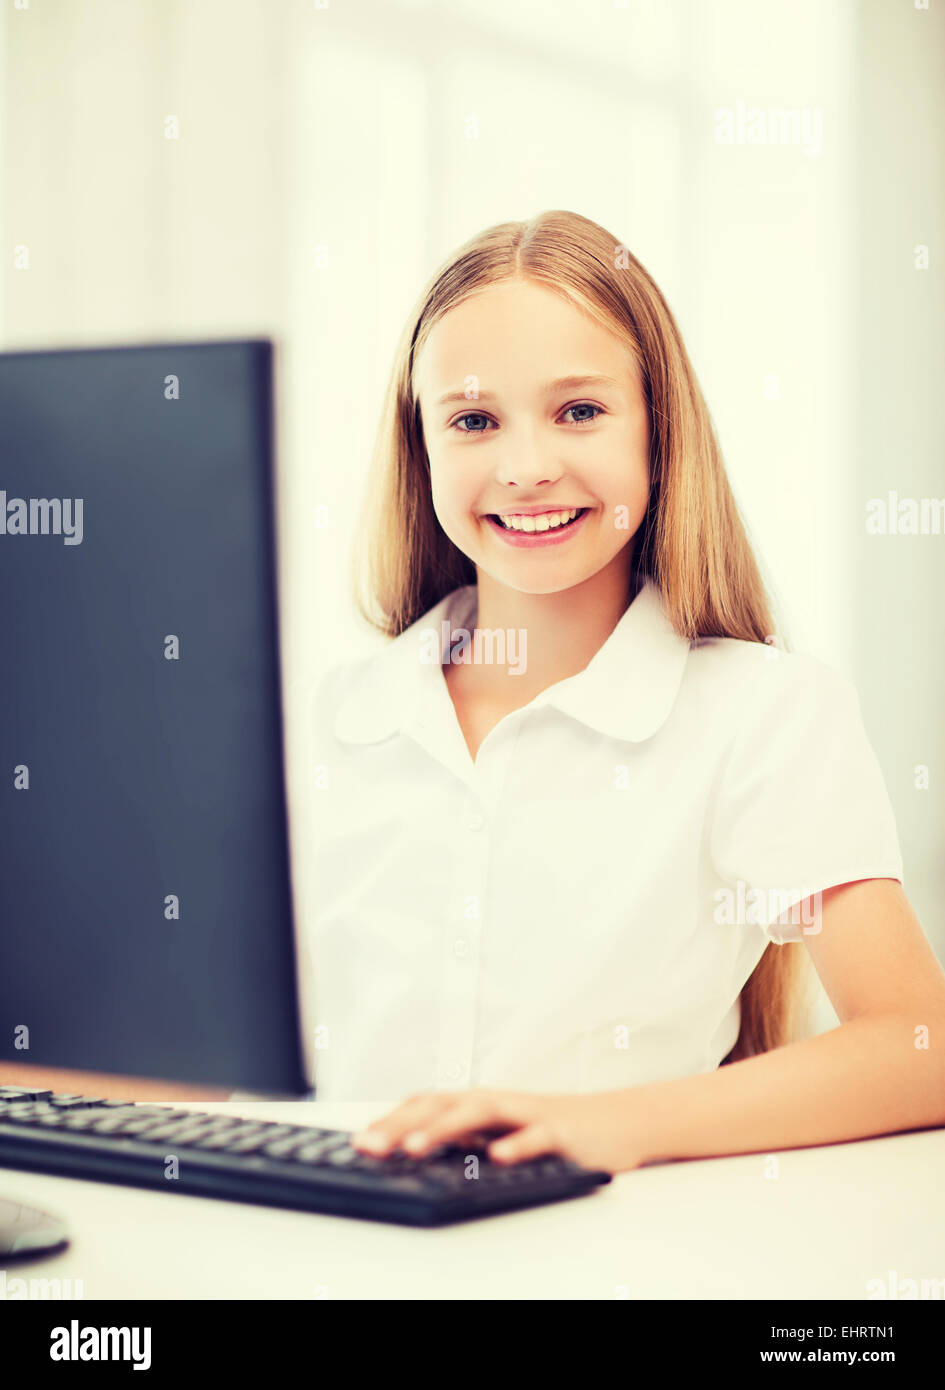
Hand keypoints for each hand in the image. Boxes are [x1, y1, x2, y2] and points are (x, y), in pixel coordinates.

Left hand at [351, 1086, 651, 1173]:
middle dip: (404, 1125)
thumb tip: (412, 1152)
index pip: (427, 1103)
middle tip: (370, 1147)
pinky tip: (497, 1156)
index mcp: (480, 1103)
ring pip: (482, 1113)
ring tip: (416, 1148)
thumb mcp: (501, 1133)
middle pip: (444, 1104)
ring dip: (446, 1128)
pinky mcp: (560, 1131)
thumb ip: (465, 1139)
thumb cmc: (551, 1129)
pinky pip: (536, 1136)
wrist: (616, 1122)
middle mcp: (499, 1103)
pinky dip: (516, 1144)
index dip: (392, 1120)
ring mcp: (528, 1114)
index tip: (359, 1142)